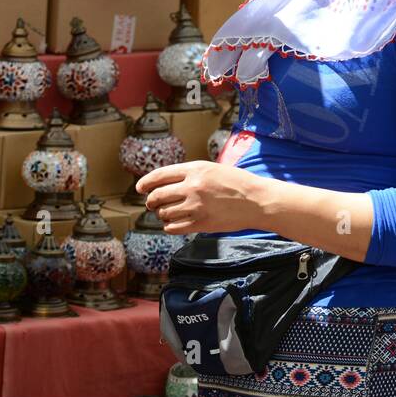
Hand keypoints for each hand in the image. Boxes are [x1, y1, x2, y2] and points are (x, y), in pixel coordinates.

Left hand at [138, 161, 266, 234]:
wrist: (256, 200)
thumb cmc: (236, 182)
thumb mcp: (212, 169)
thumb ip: (189, 174)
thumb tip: (165, 182)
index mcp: (195, 170)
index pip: (159, 176)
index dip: (145, 183)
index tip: (139, 188)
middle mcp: (192, 187)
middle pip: (157, 196)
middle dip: (151, 201)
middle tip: (152, 204)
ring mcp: (196, 207)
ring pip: (164, 213)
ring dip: (162, 214)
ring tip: (167, 214)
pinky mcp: (201, 224)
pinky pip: (173, 227)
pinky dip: (169, 226)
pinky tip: (174, 224)